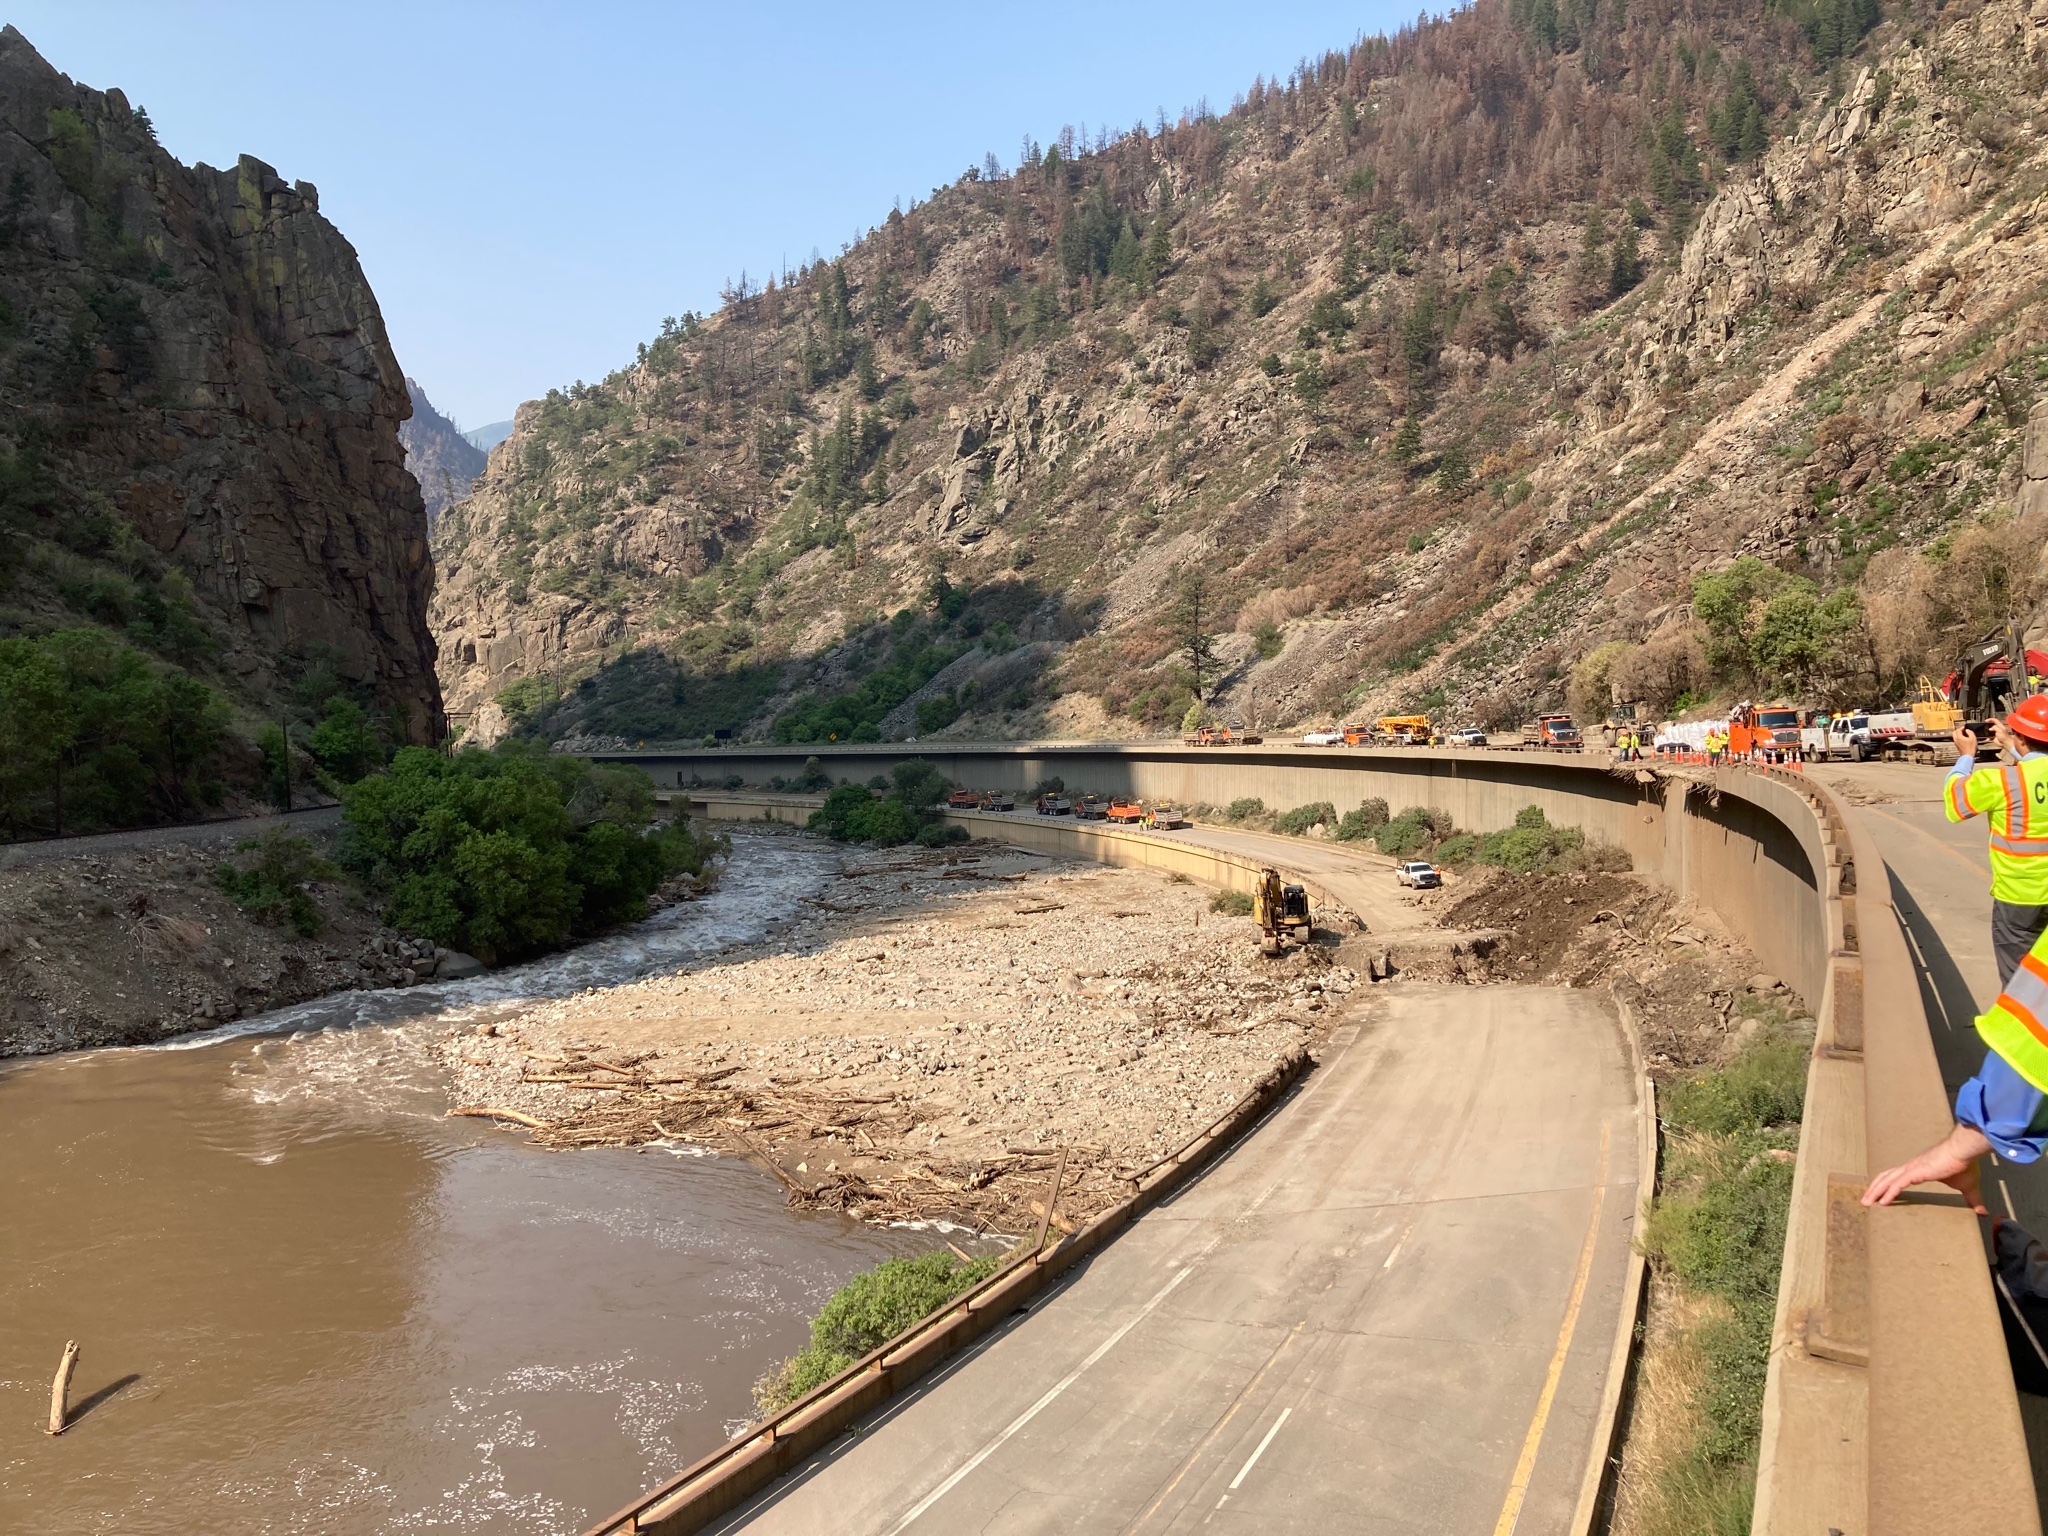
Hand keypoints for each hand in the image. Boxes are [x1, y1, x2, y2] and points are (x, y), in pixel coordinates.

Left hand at [1863, 1124, 1990, 1213]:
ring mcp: (1912, 1168)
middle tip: (1866, 1201)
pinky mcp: (1916, 1171)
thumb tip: (1982, 1212)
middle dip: (1874, 1189)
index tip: (1880, 1195)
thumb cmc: (1965, 1165)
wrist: (1965, 1151)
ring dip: (1875, 1191)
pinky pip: (1897, 1184)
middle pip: (1886, 1177)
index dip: (1886, 1185)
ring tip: (1867, 1203)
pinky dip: (1888, 1192)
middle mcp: (1911, 1167)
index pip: (1897, 1177)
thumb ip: (1972, 1199)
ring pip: (1887, 1180)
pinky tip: (1883, 1202)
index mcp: (1919, 1169)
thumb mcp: (1967, 1187)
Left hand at [1953, 725, 1979, 756]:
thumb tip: (1967, 730)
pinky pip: (1956, 739)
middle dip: (1958, 730)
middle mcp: (1956, 739)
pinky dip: (1958, 737)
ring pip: (1954, 736)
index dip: (1961, 727)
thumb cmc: (1971, 747)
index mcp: (1959, 737)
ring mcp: (1955, 743)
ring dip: (1957, 733)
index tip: (1964, 727)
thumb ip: (1970, 732)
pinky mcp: (1957, 745)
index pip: (1958, 730)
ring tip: (1963, 733)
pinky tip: (1963, 738)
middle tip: (1962, 730)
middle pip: (1954, 732)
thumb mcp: (1973, 738)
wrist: (1968, 755)